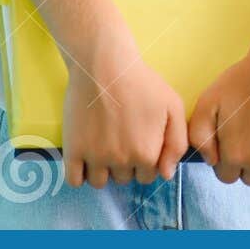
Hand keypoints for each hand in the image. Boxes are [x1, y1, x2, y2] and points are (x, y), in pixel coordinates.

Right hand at [61, 32, 187, 188]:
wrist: (104, 65)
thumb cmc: (142, 83)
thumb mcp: (173, 106)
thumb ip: (177, 143)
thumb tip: (166, 174)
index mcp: (146, 154)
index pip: (148, 176)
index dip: (145, 161)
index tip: (140, 142)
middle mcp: (121, 161)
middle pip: (124, 179)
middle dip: (125, 164)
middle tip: (121, 138)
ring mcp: (95, 158)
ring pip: (100, 182)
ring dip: (103, 170)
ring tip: (104, 147)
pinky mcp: (72, 150)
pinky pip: (74, 181)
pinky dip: (80, 175)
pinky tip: (86, 157)